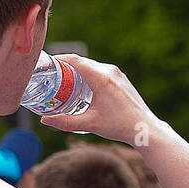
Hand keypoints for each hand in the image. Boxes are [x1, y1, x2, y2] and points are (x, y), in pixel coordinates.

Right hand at [40, 54, 161, 145]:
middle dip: (65, 66)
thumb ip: (65, 122)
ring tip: (64, 81)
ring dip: (78, 71)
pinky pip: (101, 71)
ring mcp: (117, 74)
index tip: (47, 64)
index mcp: (101, 78)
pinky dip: (89, 75)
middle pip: (82, 62)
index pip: (74, 60)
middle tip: (52, 75)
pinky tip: (83, 87)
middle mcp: (109, 71)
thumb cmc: (119, 126)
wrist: (144, 128)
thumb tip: (44, 120)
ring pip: (92, 66)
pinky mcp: (121, 79)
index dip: (58, 60)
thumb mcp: (89, 124)